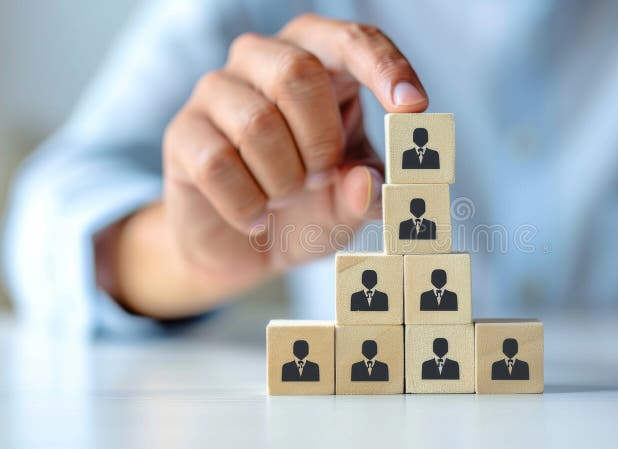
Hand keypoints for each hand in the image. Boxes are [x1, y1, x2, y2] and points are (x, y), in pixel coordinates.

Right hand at [107, 14, 427, 315]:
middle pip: (299, 72)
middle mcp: (263, 62)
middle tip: (322, 178)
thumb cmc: (307, 209)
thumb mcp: (352, 206)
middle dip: (321, 141)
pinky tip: (257, 218)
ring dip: (284, 179)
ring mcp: (216, 93)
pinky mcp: (183, 133)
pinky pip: (218, 164)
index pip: (352, 39)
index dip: (384, 67)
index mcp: (317, 62)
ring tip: (286, 198)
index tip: (413, 106)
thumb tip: (366, 183)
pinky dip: (249, 205)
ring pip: (258, 123)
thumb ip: (369, 195)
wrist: (242, 249)